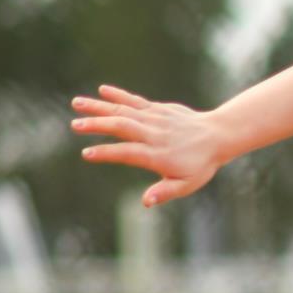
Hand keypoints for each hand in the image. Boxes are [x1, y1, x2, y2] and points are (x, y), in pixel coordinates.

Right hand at [71, 86, 226, 206]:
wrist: (218, 136)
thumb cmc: (200, 165)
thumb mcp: (187, 184)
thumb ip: (165, 192)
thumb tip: (145, 202)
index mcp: (158, 155)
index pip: (127, 153)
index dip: (106, 153)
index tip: (86, 153)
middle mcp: (154, 134)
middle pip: (122, 127)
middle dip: (97, 125)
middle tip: (74, 125)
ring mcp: (155, 119)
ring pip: (124, 111)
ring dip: (99, 107)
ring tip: (76, 103)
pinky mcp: (158, 108)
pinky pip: (136, 100)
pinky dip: (120, 95)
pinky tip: (102, 90)